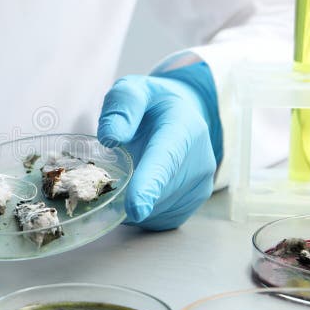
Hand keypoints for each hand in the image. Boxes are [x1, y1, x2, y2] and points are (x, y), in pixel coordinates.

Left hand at [97, 63, 221, 229]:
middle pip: (157, 192)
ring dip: (133, 203)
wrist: (182, 114)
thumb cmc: (151, 104)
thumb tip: (111, 137)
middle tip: (109, 172)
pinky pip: (160, 218)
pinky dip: (142, 211)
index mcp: (183, 128)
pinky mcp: (193, 202)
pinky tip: (136, 189)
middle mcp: (200, 160)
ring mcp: (200, 184)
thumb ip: (121, 107)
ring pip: (157, 210)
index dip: (149, 187)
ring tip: (127, 174)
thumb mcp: (132, 91)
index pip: (165, 162)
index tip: (135, 209)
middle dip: (127, 193)